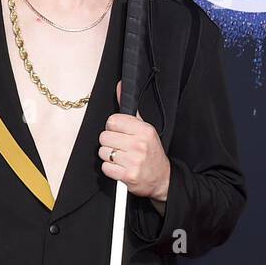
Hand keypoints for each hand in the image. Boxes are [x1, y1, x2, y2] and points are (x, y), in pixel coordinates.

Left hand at [99, 80, 170, 201]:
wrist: (162, 178)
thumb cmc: (151, 152)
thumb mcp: (145, 129)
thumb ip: (130, 110)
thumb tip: (120, 86)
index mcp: (144, 130)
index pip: (112, 121)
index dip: (113, 128)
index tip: (120, 133)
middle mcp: (139, 144)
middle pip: (104, 137)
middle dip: (109, 143)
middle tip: (120, 147)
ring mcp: (134, 161)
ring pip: (103, 152)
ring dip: (109, 156)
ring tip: (121, 158)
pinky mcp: (128, 175)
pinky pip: (105, 168)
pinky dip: (110, 169)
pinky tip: (121, 168)